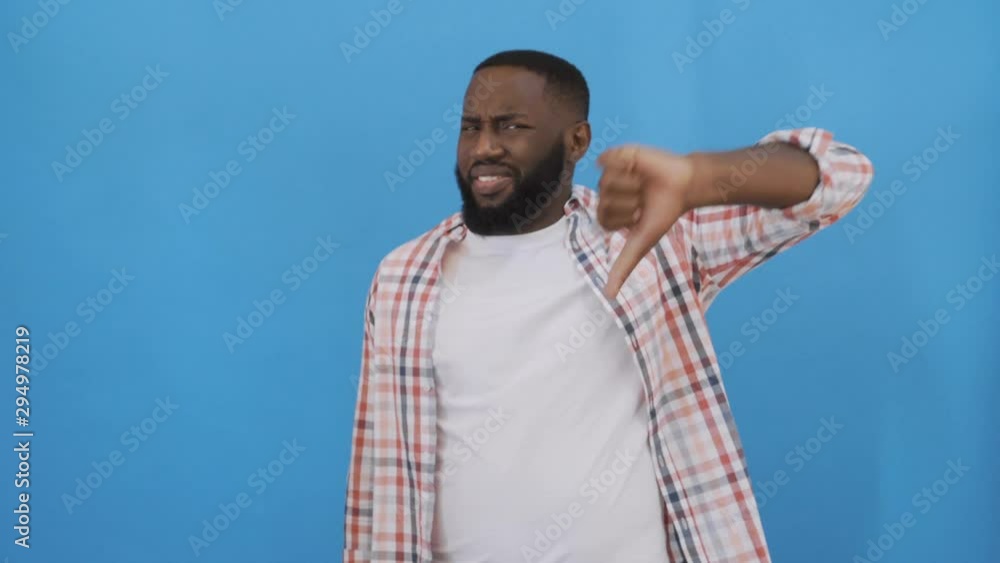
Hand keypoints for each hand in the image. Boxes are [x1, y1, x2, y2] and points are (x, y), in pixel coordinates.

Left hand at [596, 145, 695, 299]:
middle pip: (602, 201)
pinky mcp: (617, 154)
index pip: (602, 220)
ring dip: (631, 184)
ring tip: (644, 182)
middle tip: (643, 197)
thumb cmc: (664, 213)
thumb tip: (608, 296)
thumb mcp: (641, 242)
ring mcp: (609, 173)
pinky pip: (605, 160)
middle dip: (629, 202)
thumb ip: (623, 267)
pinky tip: (638, 167)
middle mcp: (605, 194)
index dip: (624, 218)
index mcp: (608, 214)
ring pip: (605, 182)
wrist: (684, 185)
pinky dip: (625, 166)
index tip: (639, 215)